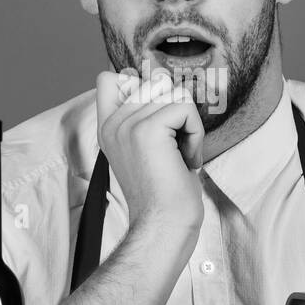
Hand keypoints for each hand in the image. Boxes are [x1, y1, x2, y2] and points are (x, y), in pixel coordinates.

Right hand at [95, 67, 204, 240]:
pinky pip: (186, 108)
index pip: (110, 79)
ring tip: (180, 156)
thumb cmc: (165, 194)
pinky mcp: (147, 130)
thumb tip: (162, 82)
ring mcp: (127, 125)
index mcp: (108, 128)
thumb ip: (145, 116)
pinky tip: (186, 160)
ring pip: (175, 93)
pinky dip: (196, 133)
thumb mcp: (147, 149)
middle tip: (174, 150)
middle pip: (157, 83)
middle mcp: (113, 124)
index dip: (141, 87)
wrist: (164, 226)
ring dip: (189, 126)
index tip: (158, 124)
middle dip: (177, 114)